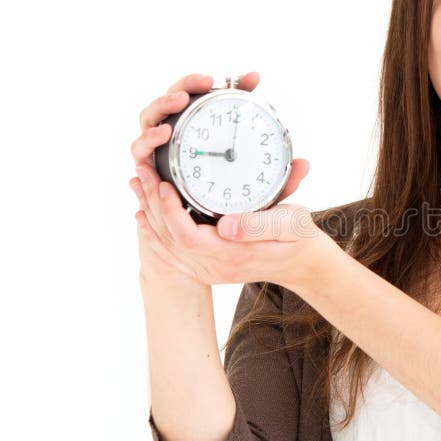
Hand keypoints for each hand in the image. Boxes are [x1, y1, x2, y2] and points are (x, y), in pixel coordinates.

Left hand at [129, 72, 322, 288]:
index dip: (170, 210)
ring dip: (149, 213)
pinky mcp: (207, 264)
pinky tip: (144, 212)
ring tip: (138, 183)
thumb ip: (260, 225)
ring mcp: (209, 268)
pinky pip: (172, 250)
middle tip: (142, 171)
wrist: (302, 262)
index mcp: (232, 255)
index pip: (186, 236)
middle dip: (152, 204)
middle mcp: (214, 266)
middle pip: (169, 239)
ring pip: (167, 244)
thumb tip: (226, 226)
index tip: (163, 183)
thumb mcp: (290, 225)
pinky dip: (154, 230)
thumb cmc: (298, 237)